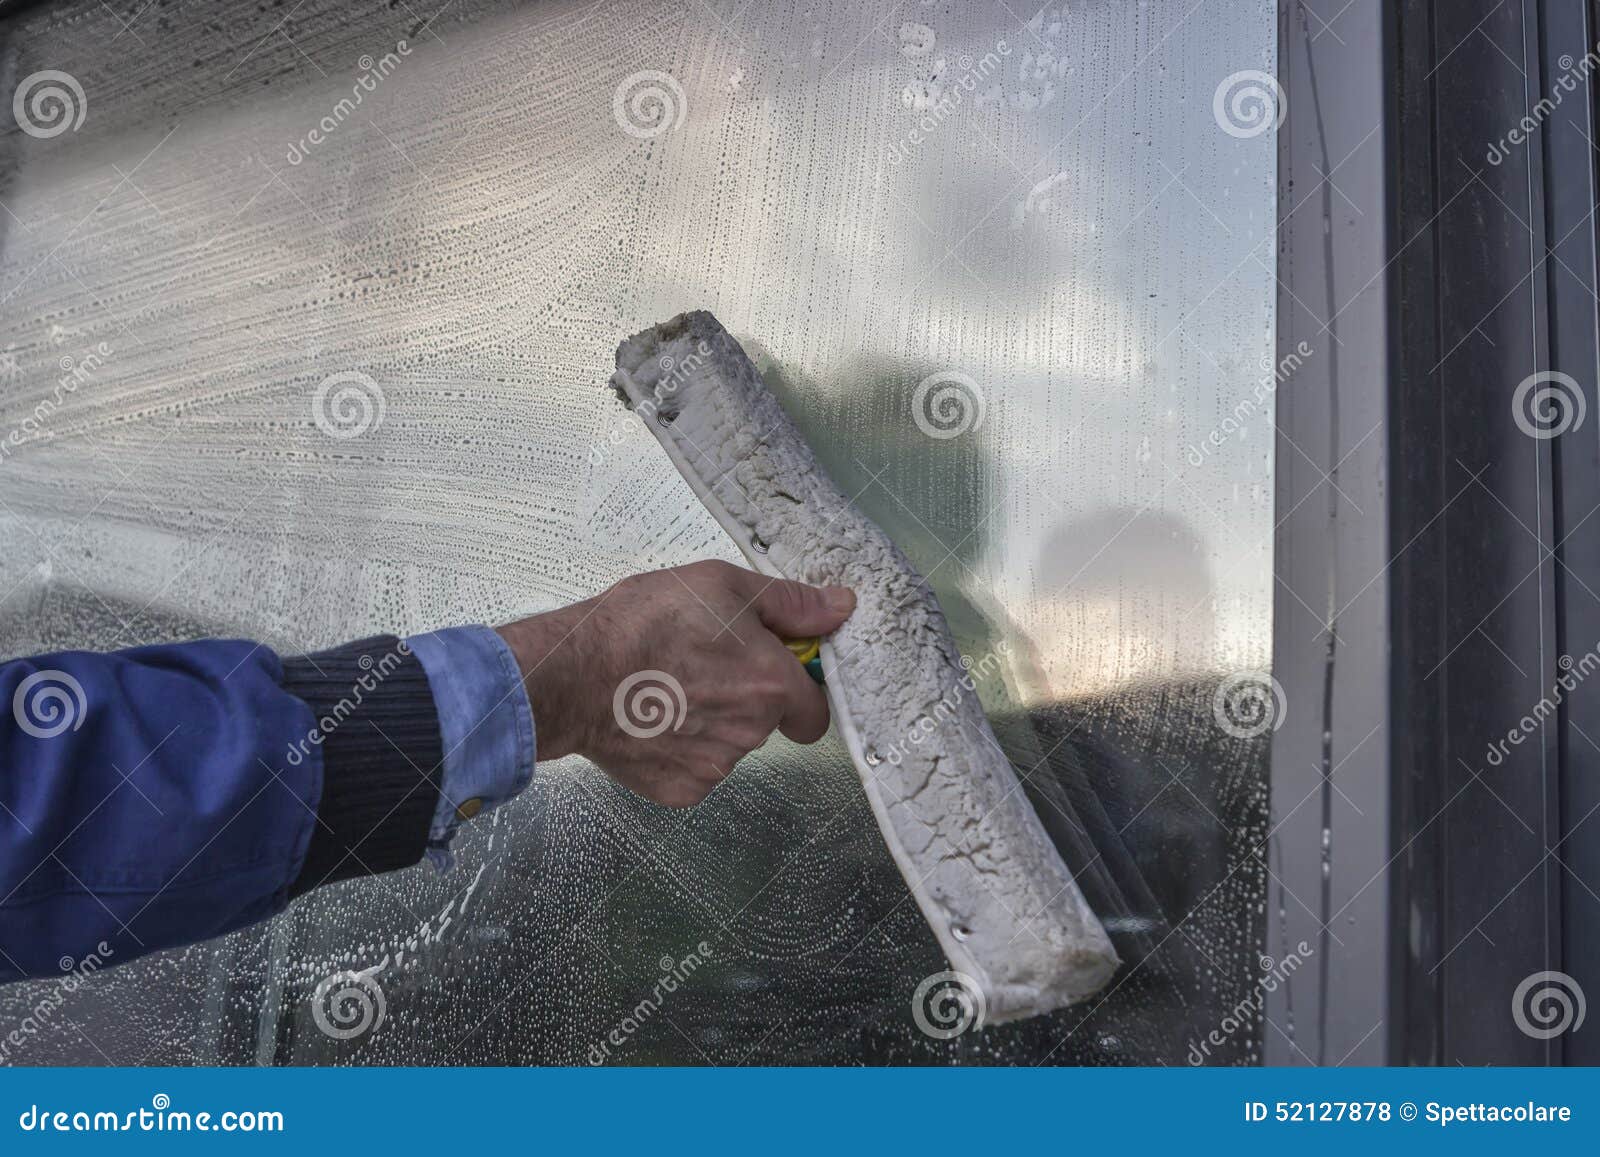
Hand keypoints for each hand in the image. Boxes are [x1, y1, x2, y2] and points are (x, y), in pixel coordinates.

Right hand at [496, 560, 855, 806]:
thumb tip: (841, 607)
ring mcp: (714, 768)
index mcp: (773, 685)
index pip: (815, 710)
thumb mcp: (722, 586)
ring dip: (708, 723)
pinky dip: (677, 749)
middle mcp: (751, 734)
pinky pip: (693, 770)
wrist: (573, 674)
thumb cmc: (644, 623)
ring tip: (666, 687)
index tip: (767, 671)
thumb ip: (790, 603)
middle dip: (743, 700)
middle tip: (699, 665)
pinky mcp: (679, 790)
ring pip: (728, 747)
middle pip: (766, 725)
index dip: (795, 691)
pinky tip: (651, 717)